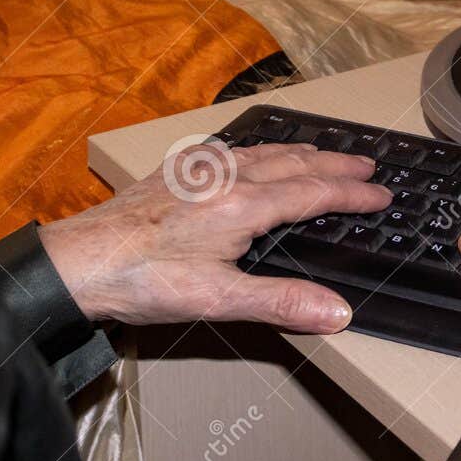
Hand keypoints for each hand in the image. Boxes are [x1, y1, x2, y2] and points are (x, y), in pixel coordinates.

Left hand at [36, 142, 390, 332]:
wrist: (79, 261)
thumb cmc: (142, 280)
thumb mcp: (218, 300)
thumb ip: (280, 302)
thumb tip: (337, 311)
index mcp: (243, 205)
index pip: (314, 192)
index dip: (352, 193)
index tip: (382, 193)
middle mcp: (224, 177)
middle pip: (295, 162)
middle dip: (335, 163)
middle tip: (367, 163)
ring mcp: (198, 170)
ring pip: (264, 151)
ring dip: (301, 152)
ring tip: (323, 153)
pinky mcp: (174, 173)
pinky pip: (232, 150)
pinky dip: (261, 149)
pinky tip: (253, 154)